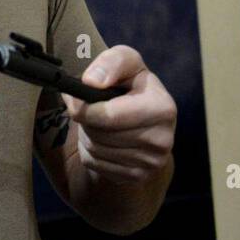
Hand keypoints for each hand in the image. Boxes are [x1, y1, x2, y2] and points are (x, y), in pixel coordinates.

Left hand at [63, 45, 175, 184]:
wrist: (146, 118)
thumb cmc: (131, 84)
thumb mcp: (125, 62)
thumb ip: (110, 63)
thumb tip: (91, 81)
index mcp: (162, 107)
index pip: (108, 117)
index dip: (84, 109)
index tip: (75, 100)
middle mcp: (163, 139)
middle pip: (99, 135)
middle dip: (87, 121)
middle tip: (90, 110)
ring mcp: (153, 162)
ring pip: (96, 151)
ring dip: (88, 136)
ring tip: (99, 123)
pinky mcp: (139, 177)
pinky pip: (96, 165)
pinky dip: (91, 152)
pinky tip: (104, 140)